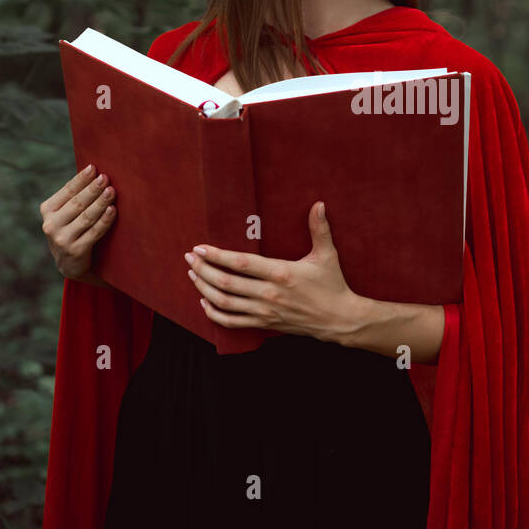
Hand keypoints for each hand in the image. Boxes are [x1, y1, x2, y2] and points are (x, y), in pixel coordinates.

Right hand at [40, 164, 116, 279]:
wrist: (70, 264)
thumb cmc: (72, 230)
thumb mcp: (66, 214)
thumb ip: (74, 197)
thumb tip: (95, 172)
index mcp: (47, 210)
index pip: (67, 191)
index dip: (81, 179)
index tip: (93, 168)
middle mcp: (51, 224)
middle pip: (77, 203)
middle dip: (93, 189)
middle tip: (105, 178)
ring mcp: (62, 239)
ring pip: (86, 217)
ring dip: (100, 203)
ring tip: (112, 191)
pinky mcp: (75, 251)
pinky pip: (94, 232)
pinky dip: (104, 220)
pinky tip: (113, 210)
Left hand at [186, 201, 365, 344]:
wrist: (338, 319)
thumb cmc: (332, 285)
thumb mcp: (327, 255)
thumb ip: (320, 229)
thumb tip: (319, 204)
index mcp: (281, 273)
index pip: (241, 264)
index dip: (217, 256)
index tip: (200, 248)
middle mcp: (269, 294)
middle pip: (226, 283)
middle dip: (203, 270)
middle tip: (189, 259)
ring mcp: (264, 312)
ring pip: (225, 303)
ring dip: (204, 288)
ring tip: (193, 275)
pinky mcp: (265, 324)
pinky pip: (232, 323)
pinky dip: (214, 314)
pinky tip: (205, 302)